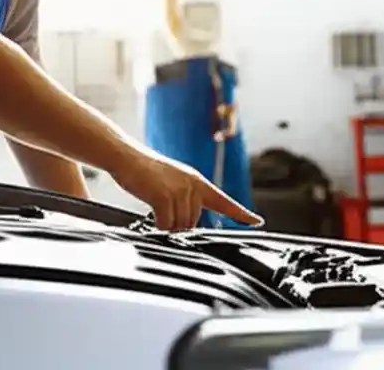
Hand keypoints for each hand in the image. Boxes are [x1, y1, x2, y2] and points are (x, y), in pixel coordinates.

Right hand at [110, 148, 262, 230]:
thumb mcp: (172, 181)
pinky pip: (166, 224)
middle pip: (193, 223)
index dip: (241, 214)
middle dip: (177, 224)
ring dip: (166, 224)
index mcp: (197, 181)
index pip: (224, 201)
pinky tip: (150, 213)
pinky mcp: (165, 196)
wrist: (126, 156)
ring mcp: (180, 190)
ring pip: (180, 226)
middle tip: (161, 209)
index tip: (257, 221)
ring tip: (154, 207)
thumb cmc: (145, 171)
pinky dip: (157, 224)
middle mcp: (193, 185)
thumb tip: (187, 222)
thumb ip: (185, 197)